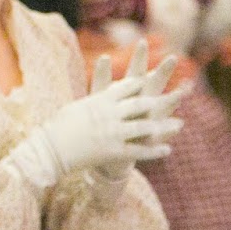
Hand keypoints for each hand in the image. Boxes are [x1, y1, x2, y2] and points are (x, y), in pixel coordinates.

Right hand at [5, 45, 183, 191]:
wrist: (51, 150)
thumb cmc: (59, 127)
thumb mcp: (76, 107)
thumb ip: (92, 101)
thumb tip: (100, 95)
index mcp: (100, 100)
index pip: (126, 87)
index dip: (141, 83)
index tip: (153, 78)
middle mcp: (110, 114)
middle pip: (140, 104)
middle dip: (158, 101)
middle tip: (174, 97)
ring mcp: (113, 133)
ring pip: (144, 127)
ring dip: (164, 125)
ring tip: (179, 124)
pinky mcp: (114, 151)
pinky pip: (140, 151)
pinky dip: (155, 150)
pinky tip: (168, 149)